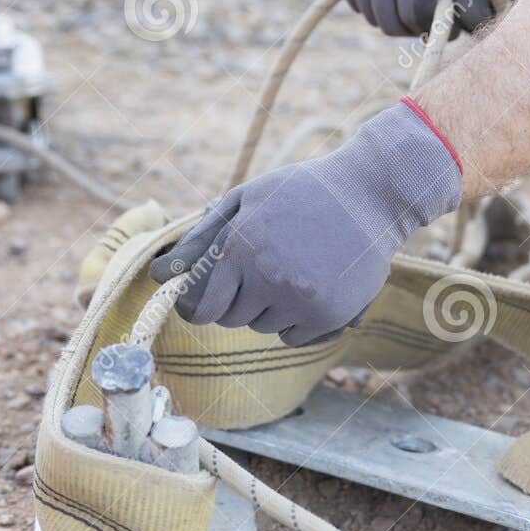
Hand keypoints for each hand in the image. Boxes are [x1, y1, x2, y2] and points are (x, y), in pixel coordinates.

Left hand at [150, 104, 461, 346]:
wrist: (370, 194)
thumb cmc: (301, 193)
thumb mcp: (246, 200)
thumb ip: (201, 238)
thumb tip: (159, 273)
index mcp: (240, 248)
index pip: (203, 308)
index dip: (201, 307)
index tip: (204, 304)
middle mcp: (267, 278)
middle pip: (233, 319)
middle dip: (240, 299)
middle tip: (264, 268)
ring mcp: (300, 300)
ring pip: (264, 327)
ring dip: (270, 308)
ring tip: (294, 270)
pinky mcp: (328, 315)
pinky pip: (293, 337)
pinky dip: (297, 321)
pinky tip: (313, 287)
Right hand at [328, 0, 488, 36]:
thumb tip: (477, 27)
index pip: (416, 14)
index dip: (438, 26)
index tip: (452, 24)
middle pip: (392, 23)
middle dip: (415, 26)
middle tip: (431, 13)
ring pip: (372, 17)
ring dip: (394, 15)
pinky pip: (355, 2)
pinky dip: (373, 2)